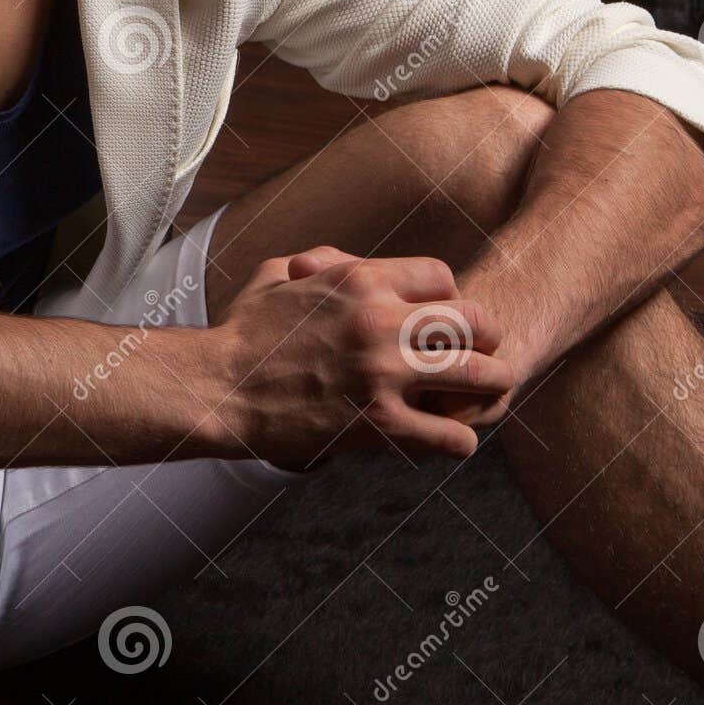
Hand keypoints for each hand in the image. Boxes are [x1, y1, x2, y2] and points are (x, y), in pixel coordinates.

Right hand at [204, 244, 514, 468]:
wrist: (214, 389)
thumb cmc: (240, 333)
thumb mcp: (277, 276)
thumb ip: (322, 264)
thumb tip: (345, 263)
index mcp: (360, 281)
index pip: (443, 276)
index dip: (450, 297)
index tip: (441, 320)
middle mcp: (381, 321)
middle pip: (478, 320)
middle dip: (486, 340)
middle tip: (477, 358)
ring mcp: (384, 374)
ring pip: (482, 376)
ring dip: (489, 388)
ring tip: (481, 401)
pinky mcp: (379, 424)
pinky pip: (453, 436)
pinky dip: (458, 442)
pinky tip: (447, 441)